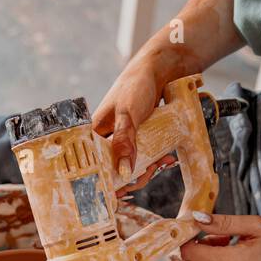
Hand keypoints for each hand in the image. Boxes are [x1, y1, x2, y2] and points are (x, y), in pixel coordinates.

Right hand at [95, 48, 191, 180]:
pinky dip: (155, 161)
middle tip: (148, 172)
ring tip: (161, 163)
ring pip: (131, 167)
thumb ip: (124, 142)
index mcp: (94, 134)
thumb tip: (123, 172)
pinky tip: (167, 158)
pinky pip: (144, 158)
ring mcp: (124, 141)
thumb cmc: (136, 85)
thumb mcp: (128, 114)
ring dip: (147, 170)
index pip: (93, 166)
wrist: (160, 70)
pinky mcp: (139, 140)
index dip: (104, 181)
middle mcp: (106, 140)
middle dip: (132, 177)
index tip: (120, 190)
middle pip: (113, 171)